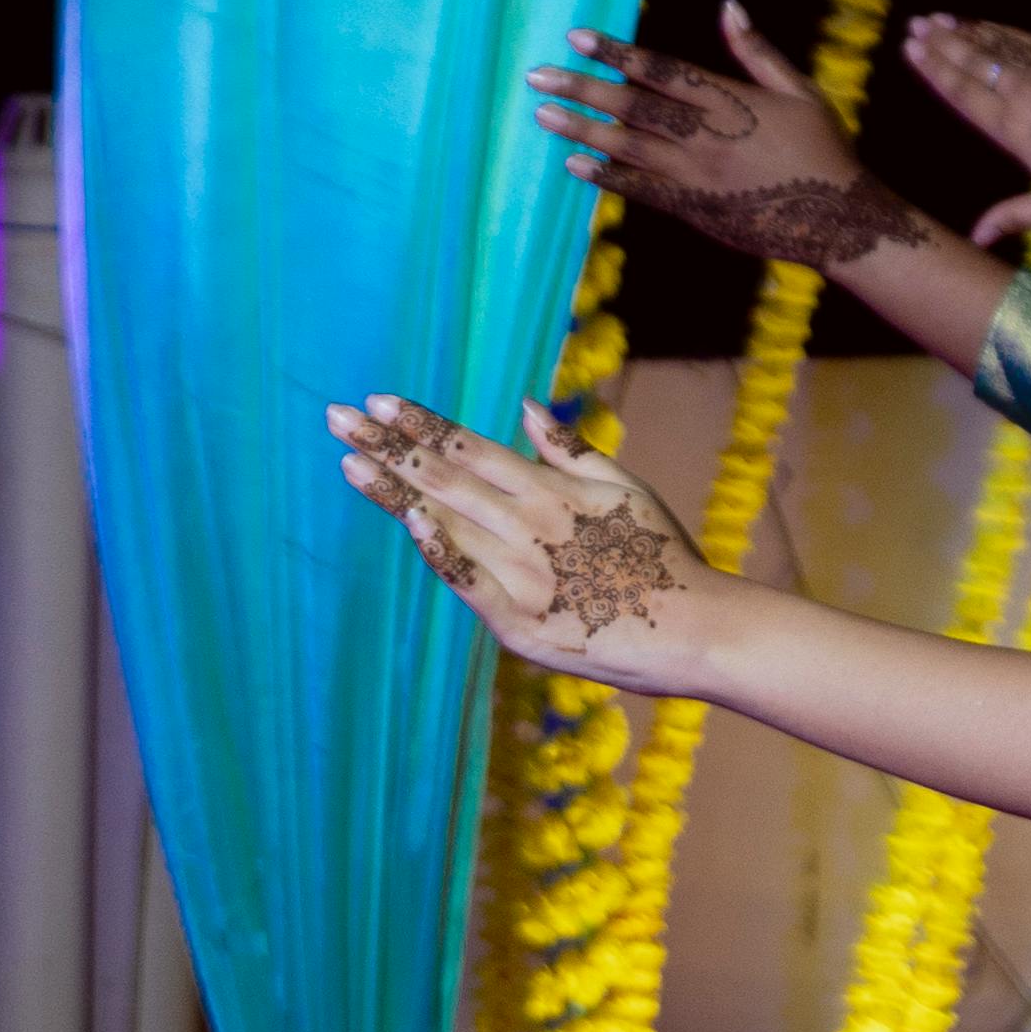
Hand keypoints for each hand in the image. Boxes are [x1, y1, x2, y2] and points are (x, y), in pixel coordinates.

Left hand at [323, 391, 727, 683]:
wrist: (694, 629)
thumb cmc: (663, 555)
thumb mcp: (628, 487)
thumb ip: (571, 450)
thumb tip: (526, 406)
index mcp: (553, 491)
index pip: (472, 448)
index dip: (422, 424)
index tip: (378, 402)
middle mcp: (532, 525)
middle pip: (446, 478)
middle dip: (387, 446)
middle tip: (337, 417)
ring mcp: (524, 573)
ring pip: (447, 523)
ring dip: (395, 492)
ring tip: (348, 463)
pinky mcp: (521, 623)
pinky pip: (471, 583)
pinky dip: (441, 554)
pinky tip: (412, 526)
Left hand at [530, 2, 925, 271]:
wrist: (839, 220)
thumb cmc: (823, 148)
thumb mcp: (800, 91)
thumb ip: (757, 51)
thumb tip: (728, 5)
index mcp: (732, 101)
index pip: (661, 70)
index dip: (617, 52)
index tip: (577, 37)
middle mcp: (707, 136)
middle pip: (633, 107)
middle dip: (583, 90)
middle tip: (537, 77)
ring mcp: (697, 175)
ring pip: (629, 147)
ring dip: (583, 130)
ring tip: (543, 116)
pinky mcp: (694, 208)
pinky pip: (641, 190)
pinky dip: (607, 176)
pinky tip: (575, 163)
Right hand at [906, 12, 1030, 246]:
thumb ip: (1015, 215)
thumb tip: (976, 239)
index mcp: (1011, 131)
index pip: (964, 96)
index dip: (936, 73)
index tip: (911, 52)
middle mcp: (1020, 96)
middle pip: (973, 65)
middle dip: (941, 45)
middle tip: (914, 26)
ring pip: (996, 46)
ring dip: (964, 31)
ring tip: (937, 18)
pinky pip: (1025, 39)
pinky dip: (999, 30)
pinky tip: (983, 23)